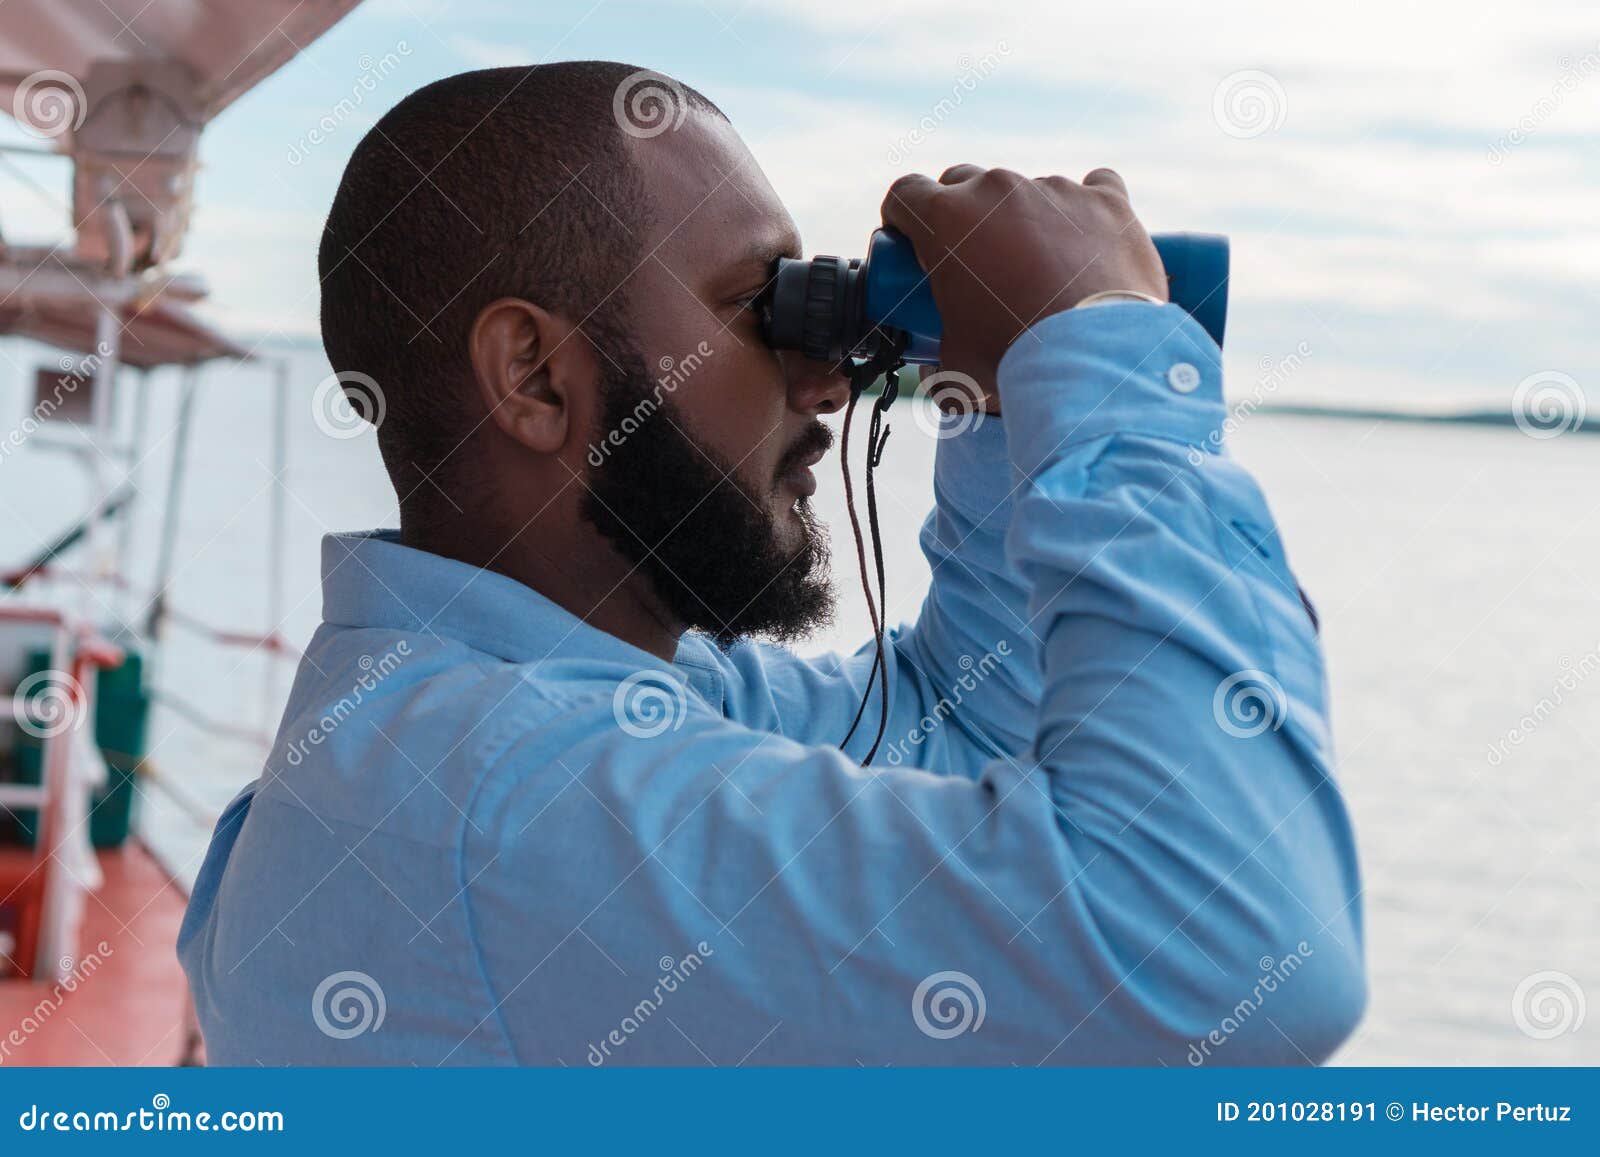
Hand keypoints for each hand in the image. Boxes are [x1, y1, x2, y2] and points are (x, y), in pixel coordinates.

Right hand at [881, 165, 1165, 392]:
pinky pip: (1095, 185)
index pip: (905, 194)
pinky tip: (1091, 234)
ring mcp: (1053, 188)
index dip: (903, 216)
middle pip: (963, 181)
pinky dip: (1089, 209)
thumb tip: (939, 379)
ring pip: (1027, 189)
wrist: (1091, 354)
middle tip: (970, 253)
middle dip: (959, 210)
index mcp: (946, 219)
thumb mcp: (958, 365)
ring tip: (1039, 263)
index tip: (911, 239)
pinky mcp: (1104, 199)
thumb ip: (939, 367)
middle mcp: (996, 189)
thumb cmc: (1012, 358)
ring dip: (1024, 215)